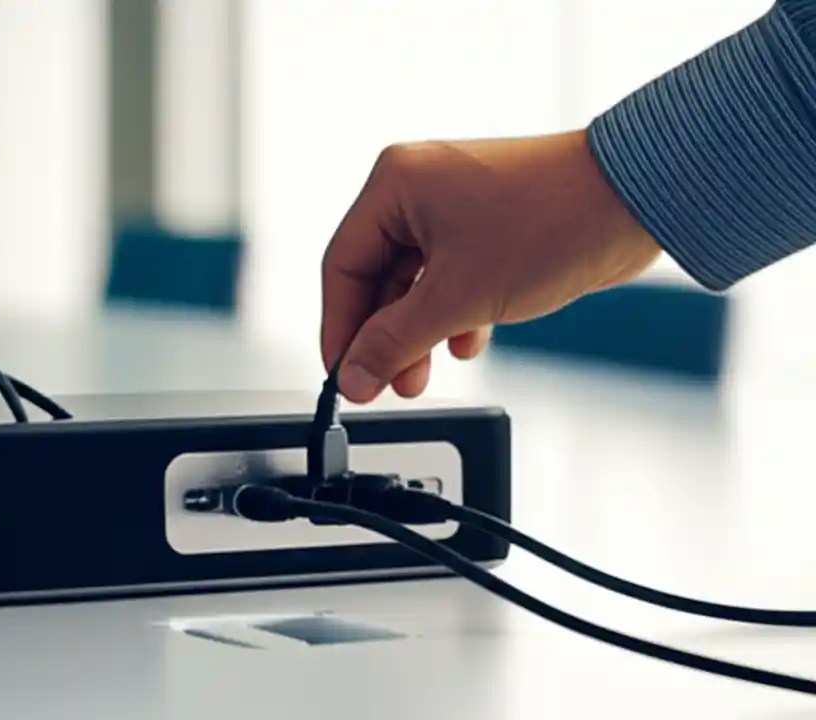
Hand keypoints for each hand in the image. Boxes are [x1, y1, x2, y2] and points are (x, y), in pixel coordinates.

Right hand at [320, 129, 661, 401]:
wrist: (639, 198)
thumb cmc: (552, 220)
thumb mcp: (456, 297)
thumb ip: (394, 342)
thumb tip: (353, 377)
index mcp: (394, 185)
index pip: (342, 266)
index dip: (339, 328)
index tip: (346, 374)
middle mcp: (419, 189)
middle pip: (376, 277)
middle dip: (383, 337)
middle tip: (385, 383)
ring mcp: (456, 206)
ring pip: (415, 283)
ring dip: (417, 333)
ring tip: (421, 375)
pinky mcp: (490, 225)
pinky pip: (451, 277)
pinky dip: (452, 314)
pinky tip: (468, 342)